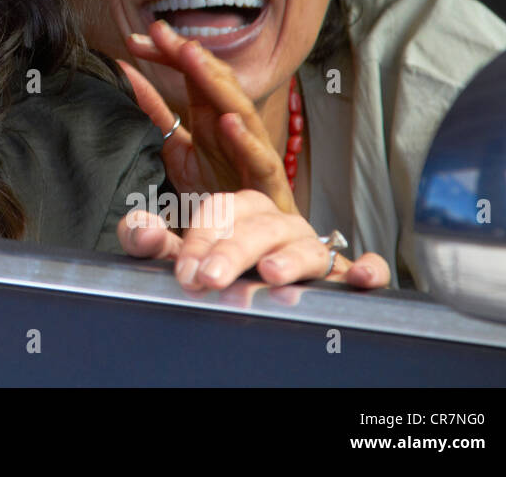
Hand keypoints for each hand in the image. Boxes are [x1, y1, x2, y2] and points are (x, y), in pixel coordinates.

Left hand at [118, 188, 390, 288]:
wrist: (251, 294)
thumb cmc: (217, 268)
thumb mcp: (180, 258)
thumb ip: (151, 242)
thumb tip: (141, 226)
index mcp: (238, 211)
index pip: (219, 214)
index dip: (200, 241)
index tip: (185, 273)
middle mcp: (276, 224)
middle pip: (258, 227)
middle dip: (234, 250)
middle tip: (211, 278)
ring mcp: (308, 248)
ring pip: (305, 244)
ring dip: (290, 257)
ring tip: (271, 273)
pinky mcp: (339, 275)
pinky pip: (357, 267)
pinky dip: (364, 268)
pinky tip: (360, 278)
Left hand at [123, 19, 295, 213]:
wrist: (254, 247)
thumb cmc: (220, 196)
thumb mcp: (176, 152)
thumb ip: (154, 115)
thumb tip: (123, 74)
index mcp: (212, 119)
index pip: (191, 74)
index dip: (167, 54)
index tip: (136, 39)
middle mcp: (234, 129)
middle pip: (215, 83)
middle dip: (189, 56)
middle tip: (161, 34)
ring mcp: (254, 153)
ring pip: (239, 110)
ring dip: (216, 82)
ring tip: (192, 58)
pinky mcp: (268, 185)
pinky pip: (260, 159)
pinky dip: (246, 140)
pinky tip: (228, 122)